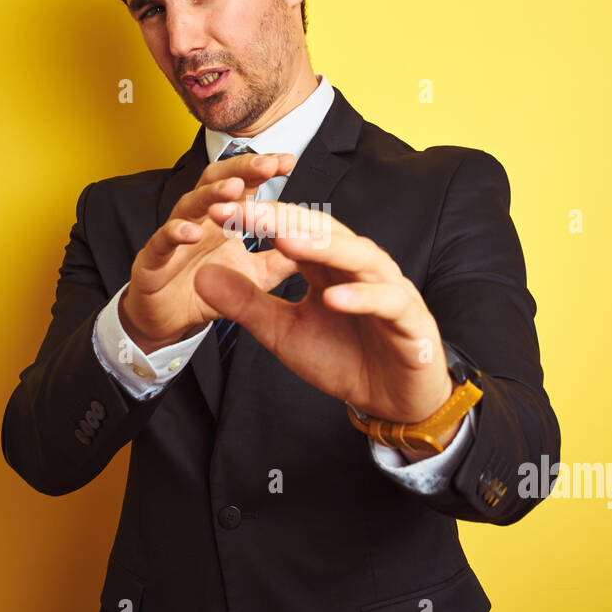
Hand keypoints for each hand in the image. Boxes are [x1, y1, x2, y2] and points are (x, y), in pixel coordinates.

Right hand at [119, 153, 300, 353]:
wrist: (168, 320)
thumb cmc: (207, 287)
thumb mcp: (255, 275)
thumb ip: (283, 257)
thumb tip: (319, 241)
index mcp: (220, 217)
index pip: (242, 183)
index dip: (262, 170)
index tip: (288, 161)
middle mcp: (196, 218)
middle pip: (215, 182)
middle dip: (240, 170)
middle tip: (266, 165)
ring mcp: (172, 237)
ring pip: (188, 205)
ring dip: (211, 196)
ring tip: (233, 189)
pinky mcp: (151, 261)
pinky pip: (161, 243)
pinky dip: (175, 234)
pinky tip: (191, 231)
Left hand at [193, 199, 453, 424]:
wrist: (390, 399)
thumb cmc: (343, 358)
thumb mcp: (283, 332)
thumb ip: (246, 303)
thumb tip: (201, 275)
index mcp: (328, 265)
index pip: (292, 232)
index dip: (258, 221)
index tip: (220, 212)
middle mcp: (359, 267)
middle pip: (324, 234)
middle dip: (285, 221)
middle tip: (247, 212)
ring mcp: (388, 288)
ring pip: (360, 257)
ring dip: (325, 248)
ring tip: (288, 242)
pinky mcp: (410, 318)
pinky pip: (387, 301)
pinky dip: (363, 297)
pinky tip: (335, 298)